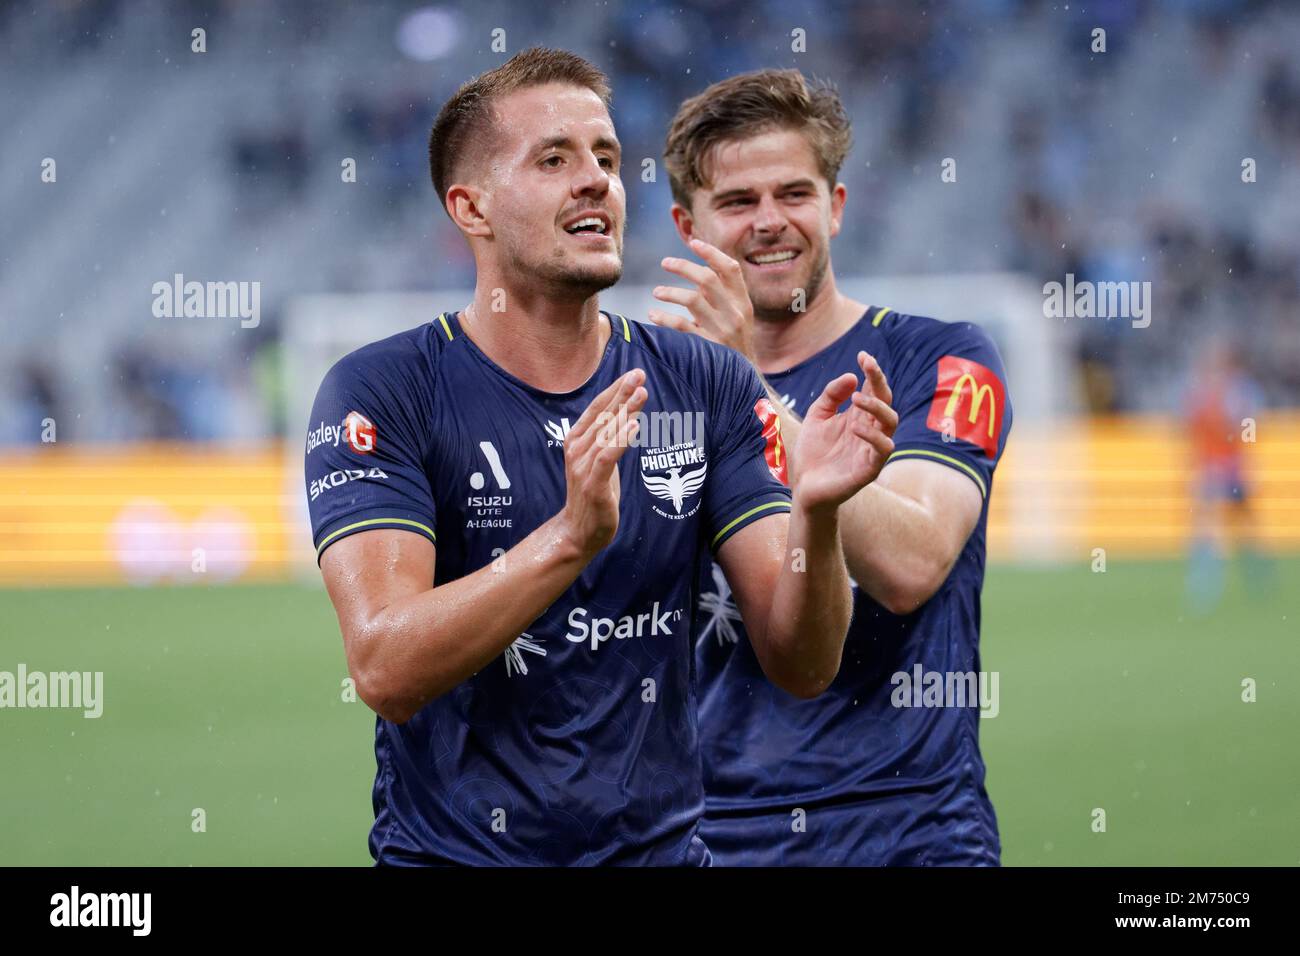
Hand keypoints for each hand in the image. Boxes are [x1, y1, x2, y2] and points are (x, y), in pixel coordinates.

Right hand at [556, 369, 646, 557]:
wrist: (579, 531)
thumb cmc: (593, 491)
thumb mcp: (601, 458)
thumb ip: (609, 435)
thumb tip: (627, 410)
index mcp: (576, 440)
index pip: (597, 408)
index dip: (615, 390)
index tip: (633, 374)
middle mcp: (577, 450)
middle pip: (602, 416)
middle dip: (622, 393)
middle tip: (639, 374)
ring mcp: (584, 467)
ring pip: (607, 433)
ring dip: (625, 411)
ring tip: (641, 393)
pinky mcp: (594, 484)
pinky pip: (608, 457)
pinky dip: (621, 441)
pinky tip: (634, 426)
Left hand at [648, 237, 755, 359]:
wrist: (744, 379)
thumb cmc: (736, 342)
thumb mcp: (739, 317)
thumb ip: (722, 294)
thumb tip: (698, 269)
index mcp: (744, 302)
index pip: (730, 268)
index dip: (711, 252)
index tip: (693, 243)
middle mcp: (735, 314)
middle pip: (707, 279)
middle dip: (683, 267)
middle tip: (664, 262)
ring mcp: (721, 330)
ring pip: (692, 300)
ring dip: (670, 293)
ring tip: (656, 293)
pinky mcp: (707, 346)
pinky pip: (680, 327)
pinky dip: (664, 319)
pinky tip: (653, 316)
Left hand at [792, 351, 897, 510]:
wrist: (804, 487)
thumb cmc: (812, 453)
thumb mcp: (816, 416)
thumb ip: (832, 395)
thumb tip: (852, 377)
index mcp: (859, 416)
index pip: (874, 390)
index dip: (872, 371)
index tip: (862, 355)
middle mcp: (870, 430)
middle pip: (887, 401)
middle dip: (879, 381)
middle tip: (865, 368)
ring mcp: (872, 449)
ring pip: (891, 422)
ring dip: (877, 406)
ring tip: (857, 398)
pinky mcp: (870, 468)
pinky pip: (883, 449)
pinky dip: (873, 435)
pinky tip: (854, 427)